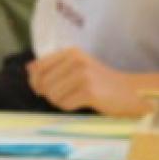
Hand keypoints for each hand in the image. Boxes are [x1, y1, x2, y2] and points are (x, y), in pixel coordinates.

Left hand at [26, 48, 149, 116]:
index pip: (38, 67)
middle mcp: (76, 60)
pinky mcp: (89, 91)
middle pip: (44, 84)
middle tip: (66, 96)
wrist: (129, 92)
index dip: (36, 82)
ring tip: (75, 98)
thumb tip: (29, 68)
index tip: (45, 89)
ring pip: (52, 96)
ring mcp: (83, 75)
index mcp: (71, 52)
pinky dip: (70, 108)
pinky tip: (82, 103)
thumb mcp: (77, 66)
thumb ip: (53, 66)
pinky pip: (64, 105)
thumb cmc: (100, 82)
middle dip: (50, 94)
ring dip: (60, 102)